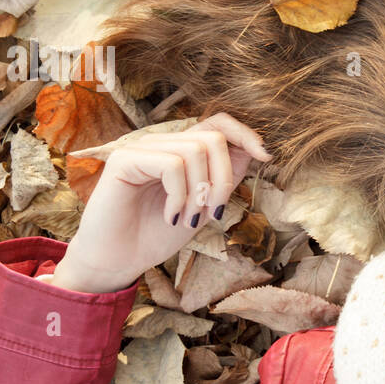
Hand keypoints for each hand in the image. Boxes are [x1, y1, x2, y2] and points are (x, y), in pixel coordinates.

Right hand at [53, 113, 272, 292]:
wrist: (119, 260)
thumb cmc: (156, 235)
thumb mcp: (203, 206)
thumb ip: (224, 178)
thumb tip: (257, 151)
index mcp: (181, 151)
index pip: (218, 123)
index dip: (245, 134)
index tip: (265, 156)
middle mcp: (162, 144)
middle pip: (213, 138)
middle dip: (224, 179)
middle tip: (214, 212)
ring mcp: (142, 148)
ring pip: (195, 150)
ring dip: (201, 192)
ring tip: (188, 218)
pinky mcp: (125, 160)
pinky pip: (172, 165)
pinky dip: (179, 196)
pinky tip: (171, 216)